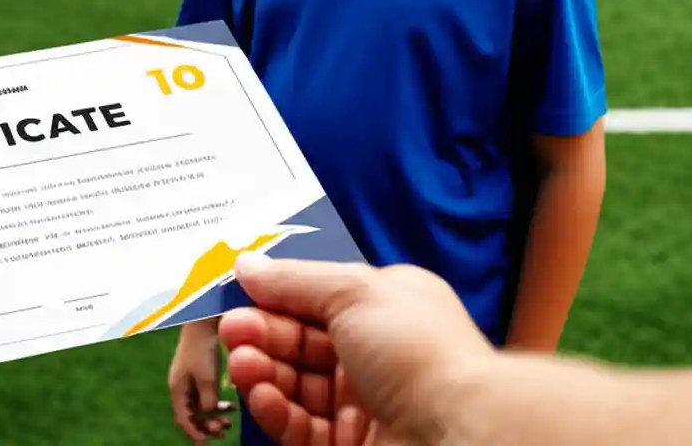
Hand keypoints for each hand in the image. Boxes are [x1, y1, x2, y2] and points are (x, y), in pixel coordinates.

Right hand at [168, 319, 231, 441]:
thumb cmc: (203, 345)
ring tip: (228, 422)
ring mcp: (190, 379)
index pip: (182, 418)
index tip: (207, 442)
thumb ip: (208, 398)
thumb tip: (211, 416)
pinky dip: (218, 404)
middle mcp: (181, 385)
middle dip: (205, 427)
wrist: (204, 318)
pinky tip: (232, 406)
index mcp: (177, 387)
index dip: (194, 433)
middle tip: (222, 433)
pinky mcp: (201, 372)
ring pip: (200, 406)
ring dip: (213, 417)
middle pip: (190, 415)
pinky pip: (207, 395)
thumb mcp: (206, 375)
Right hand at [218, 254, 493, 445]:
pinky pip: (299, 426)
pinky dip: (274, 408)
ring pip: (294, 384)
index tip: (238, 293)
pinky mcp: (348, 445)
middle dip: (261, 333)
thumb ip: (295, 279)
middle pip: (299, 342)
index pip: (316, 298)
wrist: (460, 432)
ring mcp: (361, 405)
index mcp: (384, 310)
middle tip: (231, 330)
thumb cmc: (419, 351)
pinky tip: (261, 393)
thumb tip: (247, 264)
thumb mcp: (354, 291)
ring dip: (261, 370)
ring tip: (242, 362)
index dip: (276, 296)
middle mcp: (373, 356)